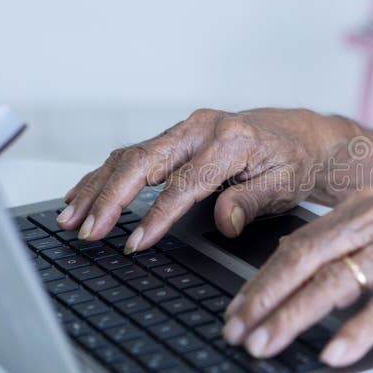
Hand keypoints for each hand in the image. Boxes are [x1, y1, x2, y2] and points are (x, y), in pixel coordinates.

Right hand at [56, 108, 358, 251]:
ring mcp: (186, 129)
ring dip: (98, 187)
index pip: (185, 183)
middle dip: (109, 198)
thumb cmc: (294, 162)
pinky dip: (106, 175)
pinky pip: (135, 154)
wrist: (301, 137)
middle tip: (85, 230)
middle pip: (144, 162)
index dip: (157, 216)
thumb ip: (252, 202)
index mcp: (230, 140)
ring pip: (131, 156)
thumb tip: (224, 222)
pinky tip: (83, 193)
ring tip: (71, 218)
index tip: (134, 244)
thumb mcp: (285, 185)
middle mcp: (202, 128)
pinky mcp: (177, 136)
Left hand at [222, 180, 372, 366]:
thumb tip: (301, 262)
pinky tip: (334, 352)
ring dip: (295, 316)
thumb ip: (351, 236)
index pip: (298, 244)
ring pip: (337, 281)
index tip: (237, 308)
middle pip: (306, 260)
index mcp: (365, 207)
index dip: (261, 280)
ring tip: (267, 345)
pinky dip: (358, 330)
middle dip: (264, 300)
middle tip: (236, 331)